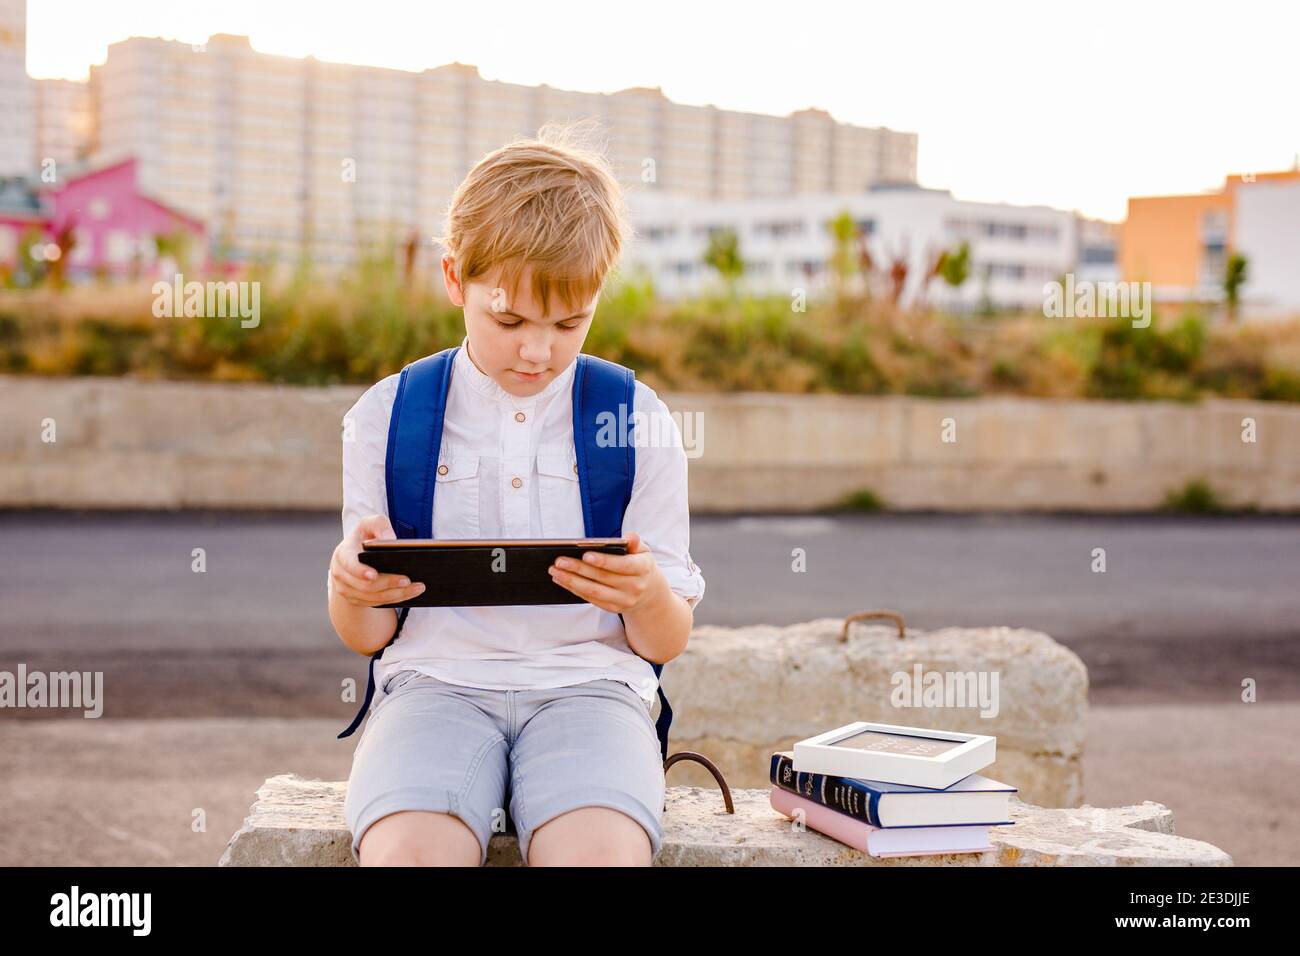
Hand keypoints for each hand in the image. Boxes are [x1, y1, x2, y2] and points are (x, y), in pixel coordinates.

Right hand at [329, 514, 425, 607]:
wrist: (354, 556)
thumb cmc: (365, 536)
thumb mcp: (370, 524)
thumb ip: (379, 525)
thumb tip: (390, 539)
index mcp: (343, 554)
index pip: (349, 564)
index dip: (360, 571)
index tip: (374, 574)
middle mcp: (341, 574)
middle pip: (365, 586)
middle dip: (388, 583)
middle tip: (408, 580)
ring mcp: (347, 590)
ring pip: (373, 598)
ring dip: (396, 594)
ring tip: (418, 587)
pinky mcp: (357, 600)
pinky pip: (376, 604)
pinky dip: (395, 599)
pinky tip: (411, 593)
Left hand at [547, 530, 665, 613]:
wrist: (649, 592)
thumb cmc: (640, 565)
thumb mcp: (643, 551)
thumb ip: (636, 543)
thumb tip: (631, 536)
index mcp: (643, 569)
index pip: (623, 565)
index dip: (604, 561)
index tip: (585, 554)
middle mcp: (635, 587)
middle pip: (603, 578)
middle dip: (578, 569)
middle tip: (559, 560)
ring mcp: (624, 600)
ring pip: (594, 591)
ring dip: (571, 581)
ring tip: (555, 571)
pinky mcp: (613, 608)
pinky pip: (591, 599)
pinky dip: (574, 589)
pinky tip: (562, 580)